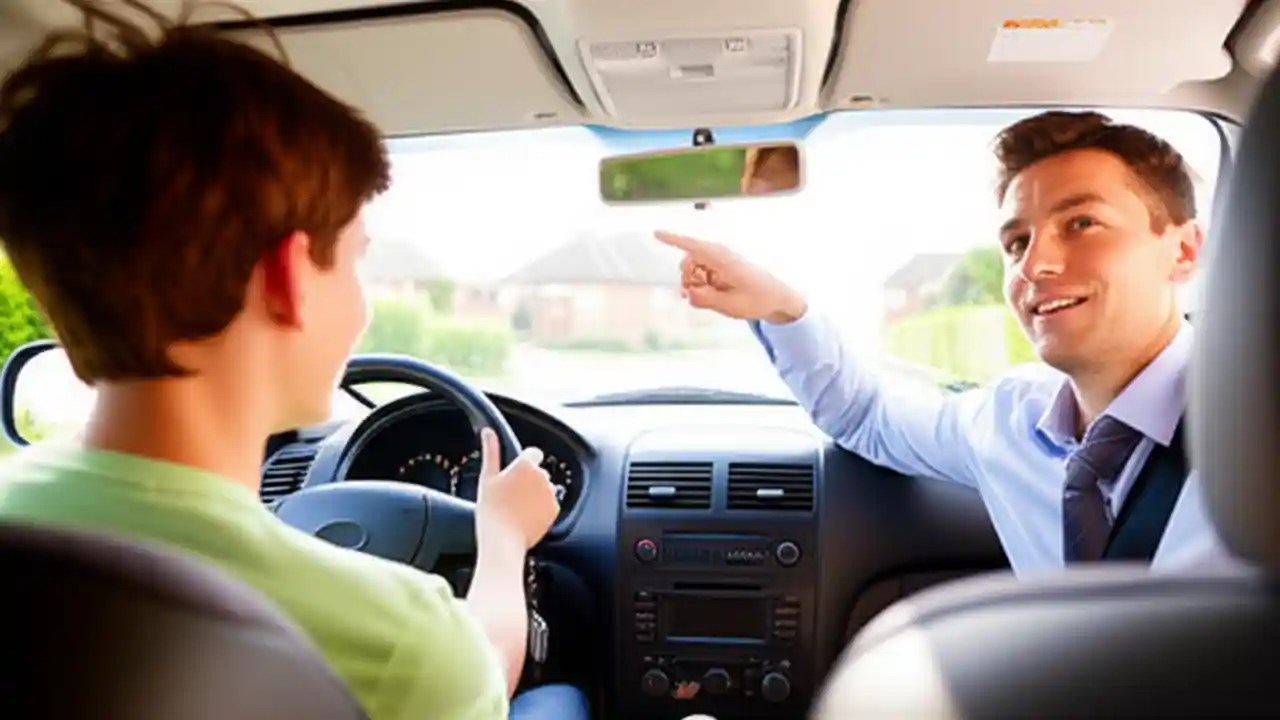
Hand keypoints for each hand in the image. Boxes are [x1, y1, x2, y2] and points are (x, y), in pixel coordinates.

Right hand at [474, 427, 558, 551]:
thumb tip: (488, 431)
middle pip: (538, 471)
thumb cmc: (491, 510)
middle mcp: (543, 476)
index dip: (522, 463)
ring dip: (535, 493)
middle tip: (511, 494)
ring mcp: (550, 494)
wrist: (502, 542)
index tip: (512, 476)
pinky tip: (525, 516)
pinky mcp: (555, 510)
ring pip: (543, 487)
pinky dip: (540, 507)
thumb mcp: (487, 478)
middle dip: (528, 479)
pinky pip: (548, 503)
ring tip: (517, 507)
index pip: (532, 453)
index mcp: (526, 465)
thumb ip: (491, 451)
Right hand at [655, 230, 806, 323]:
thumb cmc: (757, 300)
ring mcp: (721, 261)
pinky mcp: (722, 268)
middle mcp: (720, 256)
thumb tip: (687, 293)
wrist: (778, 298)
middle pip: (688, 262)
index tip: (656, 233)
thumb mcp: (729, 305)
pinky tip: (707, 296)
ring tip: (714, 297)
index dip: (673, 240)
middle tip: (705, 295)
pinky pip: (702, 273)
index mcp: (722, 260)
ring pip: (694, 269)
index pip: (693, 247)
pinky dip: (701, 284)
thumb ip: (704, 299)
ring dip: (696, 284)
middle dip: (689, 279)